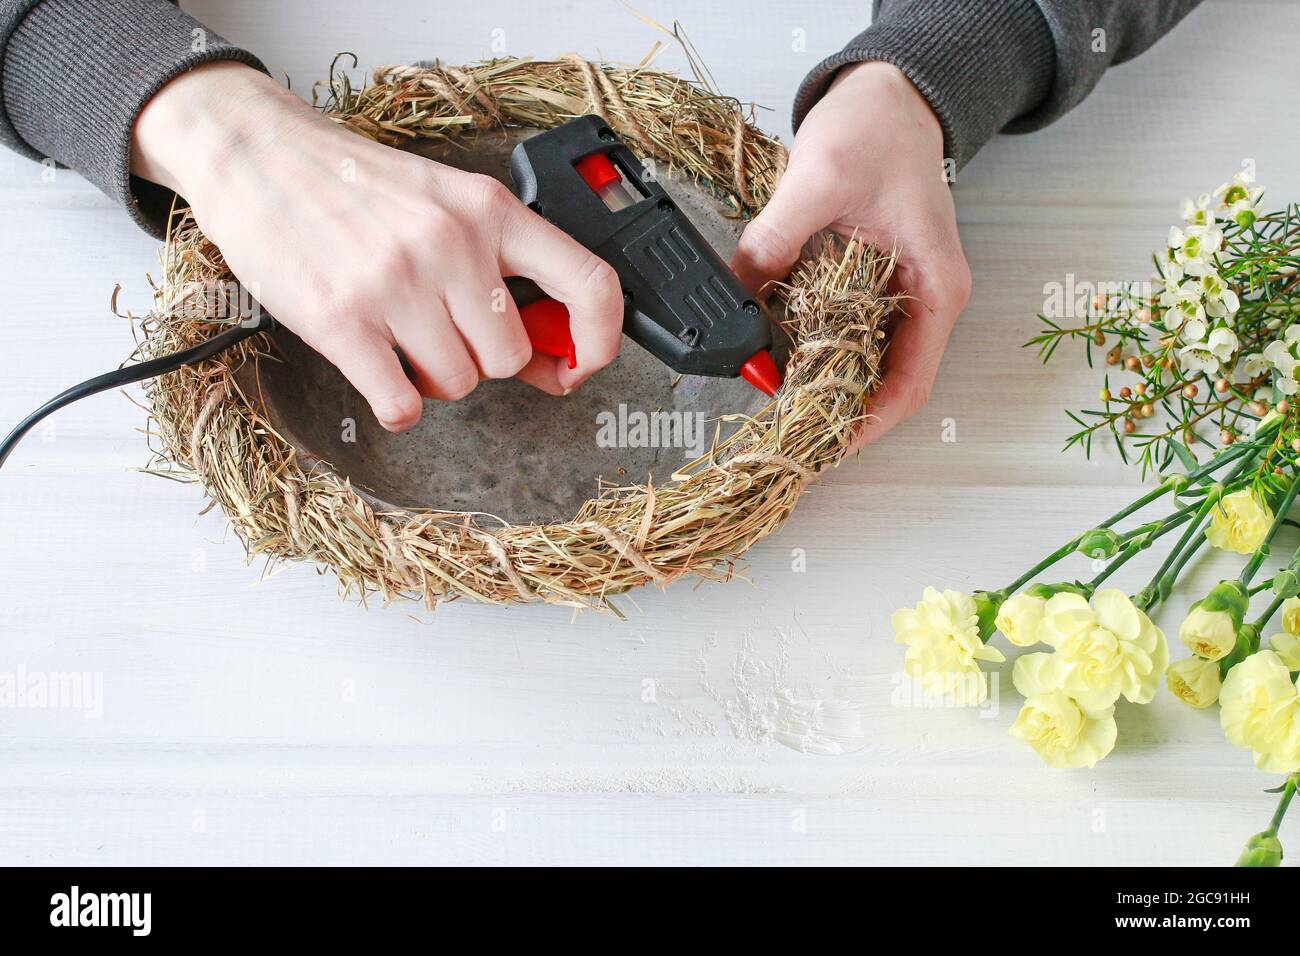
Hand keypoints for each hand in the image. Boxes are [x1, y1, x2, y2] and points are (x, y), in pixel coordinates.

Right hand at [131, 62, 622, 431]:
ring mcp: (397, 283)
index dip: (601, 340)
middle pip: (509, 356)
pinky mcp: (342, 321)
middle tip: (445, 334)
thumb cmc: (357, 186)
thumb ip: (505, 270)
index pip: (589, 283)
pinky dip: (397, 406)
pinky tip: (380, 374)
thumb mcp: (448, 204)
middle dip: (481, 360)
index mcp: (490, 210)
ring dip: (433, 379)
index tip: (584, 363)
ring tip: (402, 339)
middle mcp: (452, 244)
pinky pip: (402, 406)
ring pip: (458, 384)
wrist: (259, 156)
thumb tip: (559, 356)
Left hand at [732, 61, 970, 446]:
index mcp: (935, 286)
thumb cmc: (877, 128)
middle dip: (840, 413)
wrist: (889, 93)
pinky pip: (850, 329)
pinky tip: (783, 355)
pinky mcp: (876, 279)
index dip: (868, 424)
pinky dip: (819, 348)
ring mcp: (902, 290)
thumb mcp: (819, 178)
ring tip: (780, 407)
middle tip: (788, 435)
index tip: (826, 448)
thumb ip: (775, 238)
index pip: (909, 383)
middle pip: (887, 381)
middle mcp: (926, 297)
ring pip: (867, 360)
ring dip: (828, 385)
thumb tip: (738, 290)